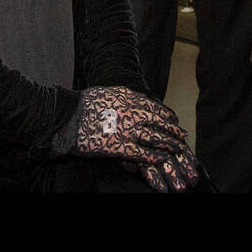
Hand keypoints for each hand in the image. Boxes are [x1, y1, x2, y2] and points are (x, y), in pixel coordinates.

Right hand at [73, 86, 199, 191]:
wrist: (68, 117)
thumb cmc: (85, 104)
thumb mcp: (109, 92)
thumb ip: (126, 96)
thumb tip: (138, 97)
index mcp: (129, 98)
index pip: (155, 108)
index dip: (167, 116)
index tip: (174, 121)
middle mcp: (132, 113)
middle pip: (160, 122)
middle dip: (173, 131)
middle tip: (183, 136)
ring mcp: (127, 130)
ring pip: (155, 138)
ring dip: (169, 144)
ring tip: (179, 150)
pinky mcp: (119, 147)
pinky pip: (142, 153)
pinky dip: (154, 156)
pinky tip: (162, 159)